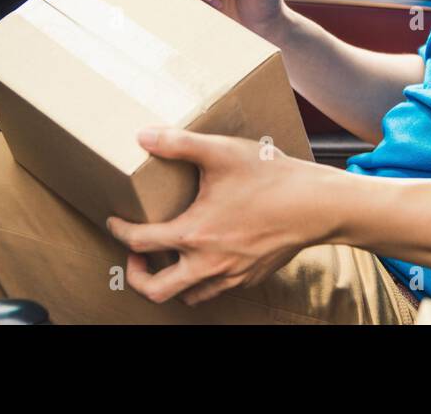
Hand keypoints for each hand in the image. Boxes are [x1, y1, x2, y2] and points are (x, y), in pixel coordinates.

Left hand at [105, 128, 330, 306]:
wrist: (317, 205)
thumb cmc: (270, 177)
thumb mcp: (221, 152)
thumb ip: (178, 143)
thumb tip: (142, 135)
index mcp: (194, 234)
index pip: (140, 243)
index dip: (119, 231)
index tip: (114, 220)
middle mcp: (208, 263)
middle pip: (156, 290)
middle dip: (137, 277)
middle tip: (135, 257)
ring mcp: (231, 275)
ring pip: (188, 295)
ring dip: (170, 281)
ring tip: (168, 258)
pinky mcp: (250, 277)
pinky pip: (216, 290)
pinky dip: (201, 281)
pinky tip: (206, 257)